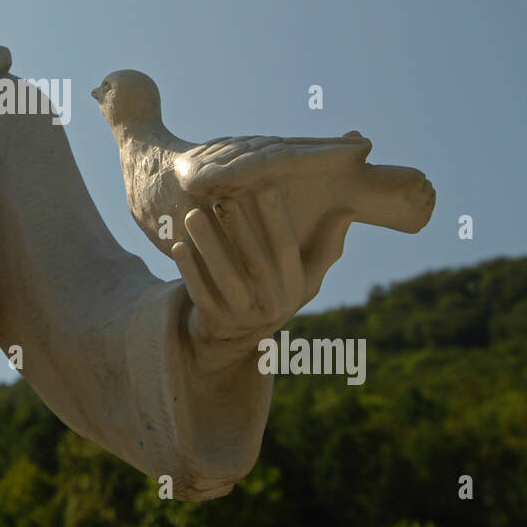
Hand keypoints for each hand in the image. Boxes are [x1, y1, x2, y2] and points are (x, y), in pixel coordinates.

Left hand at [172, 187, 350, 369]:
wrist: (233, 338)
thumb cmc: (271, 291)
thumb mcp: (303, 277)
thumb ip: (325, 247)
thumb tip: (348, 210)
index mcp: (294, 288)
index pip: (287, 250)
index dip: (276, 219)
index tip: (265, 187)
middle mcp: (271, 305)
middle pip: (254, 262)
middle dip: (239, 228)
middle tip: (224, 196)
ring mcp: (241, 316)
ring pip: (225, 277)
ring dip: (209, 245)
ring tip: (194, 215)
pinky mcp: (213, 321)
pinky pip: (200, 294)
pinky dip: (189, 270)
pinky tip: (178, 245)